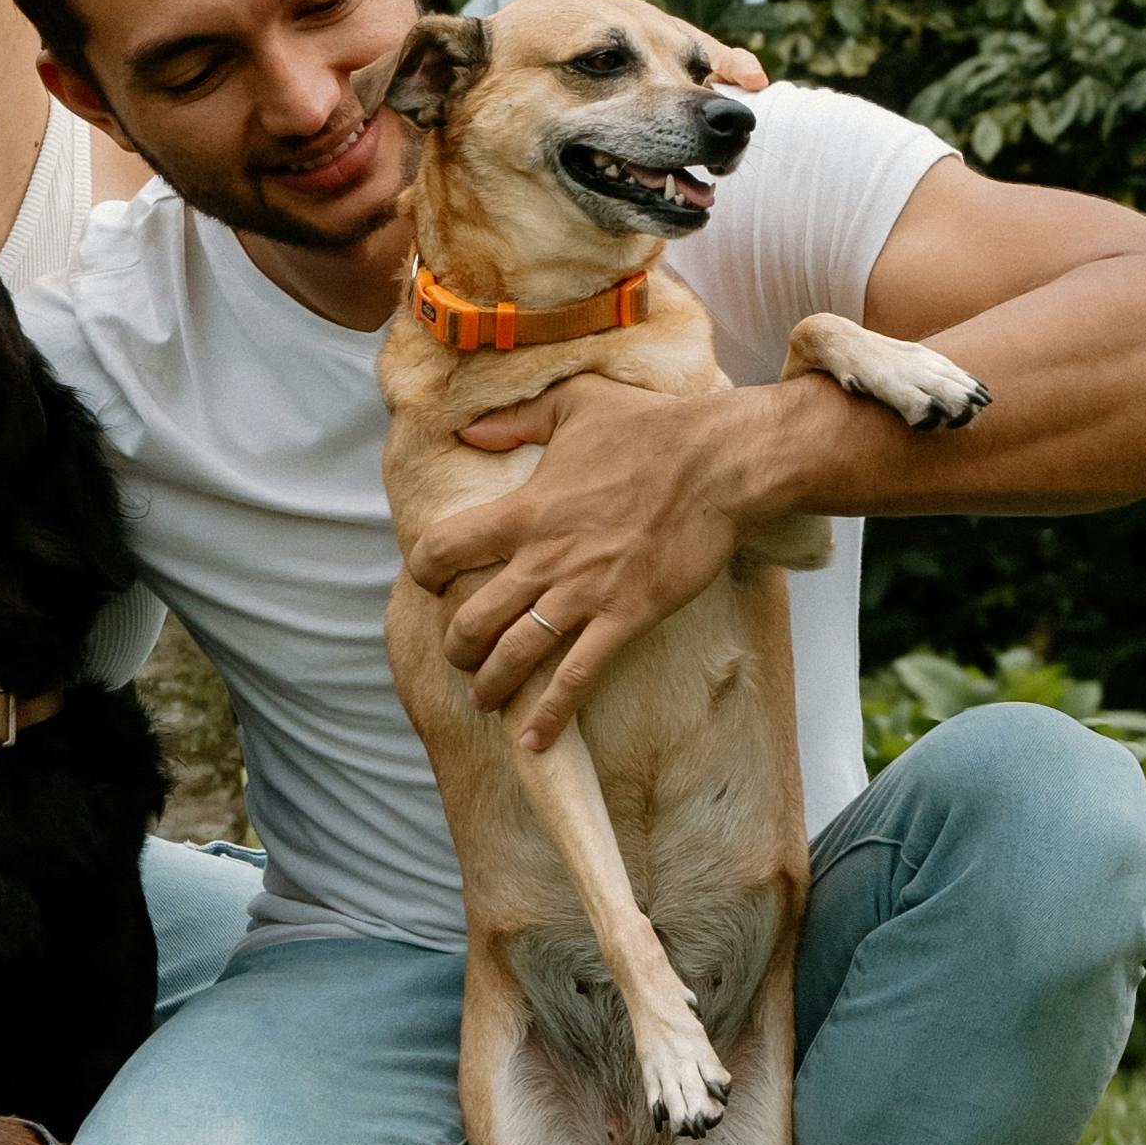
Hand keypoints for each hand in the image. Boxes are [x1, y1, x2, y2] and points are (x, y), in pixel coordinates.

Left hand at [410, 380, 786, 749]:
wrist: (721, 463)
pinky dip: (550, 716)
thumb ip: (516, 419)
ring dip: (489, 685)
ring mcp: (584, 593)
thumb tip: (469, 430)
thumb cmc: (652, 429)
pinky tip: (532, 741)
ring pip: (514, 656)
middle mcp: (544, 558)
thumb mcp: (576, 403)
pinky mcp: (626, 617)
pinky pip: (577, 678)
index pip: (444, 548)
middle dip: (455, 646)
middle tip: (458, 654)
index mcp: (524, 509)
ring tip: (483, 697)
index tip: (428, 583)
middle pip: (471, 619)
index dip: (424, 570)